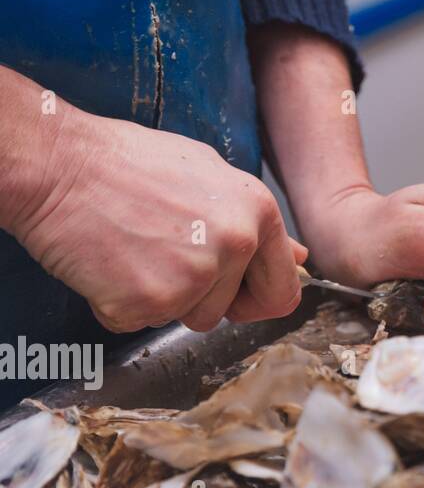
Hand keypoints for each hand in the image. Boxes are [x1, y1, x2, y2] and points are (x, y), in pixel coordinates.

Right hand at [11, 109, 305, 332]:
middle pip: (233, 311)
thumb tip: (298, 256)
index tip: (233, 293)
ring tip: (135, 250)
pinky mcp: (150, 299)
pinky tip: (109, 263)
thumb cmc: (127, 164)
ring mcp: (195, 275)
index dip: (255, 298)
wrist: (60, 165)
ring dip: (160, 298)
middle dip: (206, 302)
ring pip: (187, 318)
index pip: (284, 288)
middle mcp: (237, 244)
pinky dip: (119, 304)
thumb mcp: (210, 177)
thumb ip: (254, 222)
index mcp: (258, 212)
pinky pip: (140, 322)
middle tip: (166, 263)